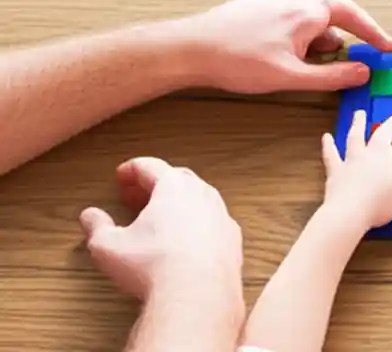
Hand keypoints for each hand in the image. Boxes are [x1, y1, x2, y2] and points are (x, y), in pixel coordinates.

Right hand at [79, 158, 243, 302]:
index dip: (132, 169)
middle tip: (136, 195)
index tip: (121, 175)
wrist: (197, 294)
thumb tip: (89, 216)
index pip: (151, 166)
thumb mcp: (109, 246)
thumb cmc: (154, 266)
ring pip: (200, 199)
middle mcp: (203, 195)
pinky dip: (197, 225)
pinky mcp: (233, 240)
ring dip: (178, 203)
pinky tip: (185, 239)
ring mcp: (222, 217)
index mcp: (174, 187)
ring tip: (159, 217)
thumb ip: (97, 227)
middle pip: (178, 179)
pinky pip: (213, 223)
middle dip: (155, 184)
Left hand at [175, 0, 391, 92]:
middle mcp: (296, 0)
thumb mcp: (291, 76)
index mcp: (309, 12)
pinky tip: (293, 55)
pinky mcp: (260, 9)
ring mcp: (276, 1)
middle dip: (353, 33)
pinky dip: (305, 35)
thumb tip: (363, 72)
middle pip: (337, 12)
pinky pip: (294, 18)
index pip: (355, 17)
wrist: (190, 48)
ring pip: (313, 17)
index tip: (389, 48)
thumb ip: (331, 75)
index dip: (375, 34)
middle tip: (366, 51)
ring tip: (322, 62)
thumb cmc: (238, 61)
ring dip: (324, 37)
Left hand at [320, 110, 391, 229]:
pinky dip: (328, 145)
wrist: (348, 213)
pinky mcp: (337, 167)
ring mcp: (353, 159)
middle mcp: (373, 154)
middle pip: (384, 132)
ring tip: (360, 113)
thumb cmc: (377, 208)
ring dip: (358, 123)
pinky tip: (326, 137)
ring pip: (356, 136)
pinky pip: (331, 154)